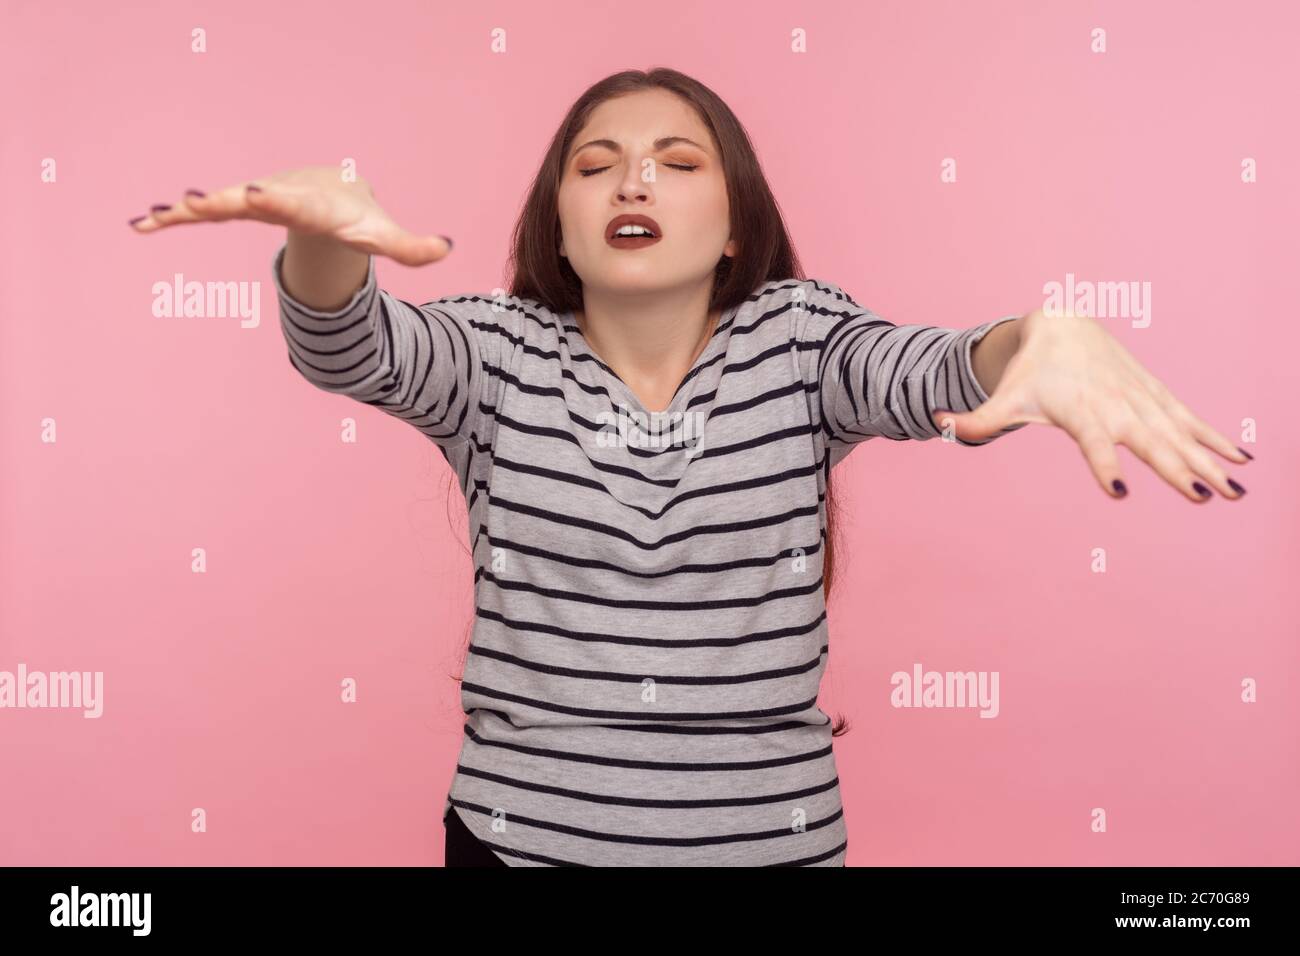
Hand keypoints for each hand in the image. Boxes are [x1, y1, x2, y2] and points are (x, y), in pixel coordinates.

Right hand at [126, 165, 451, 265]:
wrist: (331, 191)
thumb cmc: (356, 217)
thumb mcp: (383, 235)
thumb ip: (412, 246)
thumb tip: (447, 249)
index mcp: (308, 203)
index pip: (290, 201)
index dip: (273, 198)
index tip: (252, 193)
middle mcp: (274, 196)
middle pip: (245, 199)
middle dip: (221, 201)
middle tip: (193, 203)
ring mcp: (251, 201)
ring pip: (215, 205)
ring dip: (184, 213)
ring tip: (152, 220)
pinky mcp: (236, 209)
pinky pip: (202, 214)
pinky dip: (174, 219)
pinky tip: (141, 225)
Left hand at [930, 309, 1251, 502]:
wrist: (1063, 323)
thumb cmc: (1032, 371)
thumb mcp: (1005, 398)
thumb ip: (976, 421)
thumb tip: (934, 425)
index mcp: (1082, 413)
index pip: (1093, 444)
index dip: (1104, 466)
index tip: (1119, 490)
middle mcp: (1118, 408)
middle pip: (1151, 444)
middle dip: (1178, 470)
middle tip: (1204, 498)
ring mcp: (1142, 402)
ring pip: (1181, 436)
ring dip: (1211, 462)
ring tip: (1239, 491)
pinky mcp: (1156, 397)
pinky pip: (1191, 421)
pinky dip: (1217, 439)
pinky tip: (1245, 461)